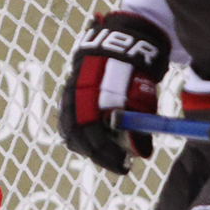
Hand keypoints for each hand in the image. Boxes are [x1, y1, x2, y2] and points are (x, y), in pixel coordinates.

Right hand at [58, 12, 169, 174]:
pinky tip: (96, 140)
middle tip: (118, 163)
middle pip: (79, 139)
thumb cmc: (132, 73)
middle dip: (99, 155)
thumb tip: (142, 154)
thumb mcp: (141, 100)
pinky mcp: (67, 97)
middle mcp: (76, 100)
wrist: (119, 44)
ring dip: (89, 146)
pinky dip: (82, 136)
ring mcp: (68, 98)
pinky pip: (68, 123)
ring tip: (108, 153)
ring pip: (71, 132)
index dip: (110, 155)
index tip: (126, 165)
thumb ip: (138, 125)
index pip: (96, 138)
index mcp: (93, 101)